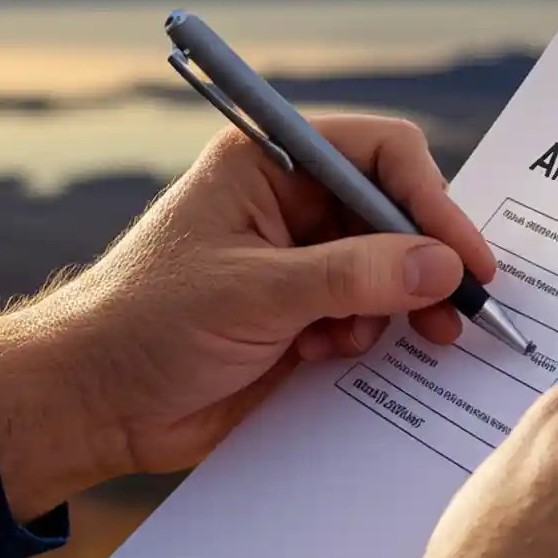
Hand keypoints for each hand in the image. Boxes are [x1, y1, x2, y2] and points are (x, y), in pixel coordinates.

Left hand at [0, 115, 494, 520]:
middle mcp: (292, 199)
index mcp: (270, 162)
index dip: (431, 199)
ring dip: (394, 305)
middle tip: (457, 310)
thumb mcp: (257, 292)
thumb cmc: (148, 324)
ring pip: (391, 266)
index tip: (464, 257)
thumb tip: (444, 266)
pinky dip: (365, 334)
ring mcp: (301, 256)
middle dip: (424, 261)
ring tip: (374, 339)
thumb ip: (355, 275)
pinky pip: (369, 310)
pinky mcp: (305, 309)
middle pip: (396, 210)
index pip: (380, 154)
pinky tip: (324, 354)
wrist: (94, 403)